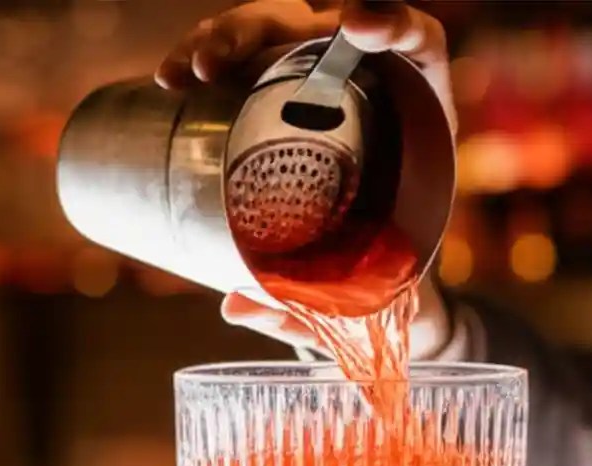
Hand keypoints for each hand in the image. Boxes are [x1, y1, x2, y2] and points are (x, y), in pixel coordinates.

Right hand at [156, 0, 458, 358]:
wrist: (378, 281)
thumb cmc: (382, 283)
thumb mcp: (360, 301)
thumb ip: (312, 310)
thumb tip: (233, 304)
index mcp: (418, 117)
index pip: (416, 42)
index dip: (393, 22)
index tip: (356, 26)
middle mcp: (368, 85)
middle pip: (317, 27)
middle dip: (260, 29)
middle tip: (215, 65)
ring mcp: (321, 83)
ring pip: (272, 30)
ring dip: (221, 36)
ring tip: (183, 72)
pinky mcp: (281, 92)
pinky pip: (245, 56)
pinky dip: (204, 54)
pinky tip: (172, 76)